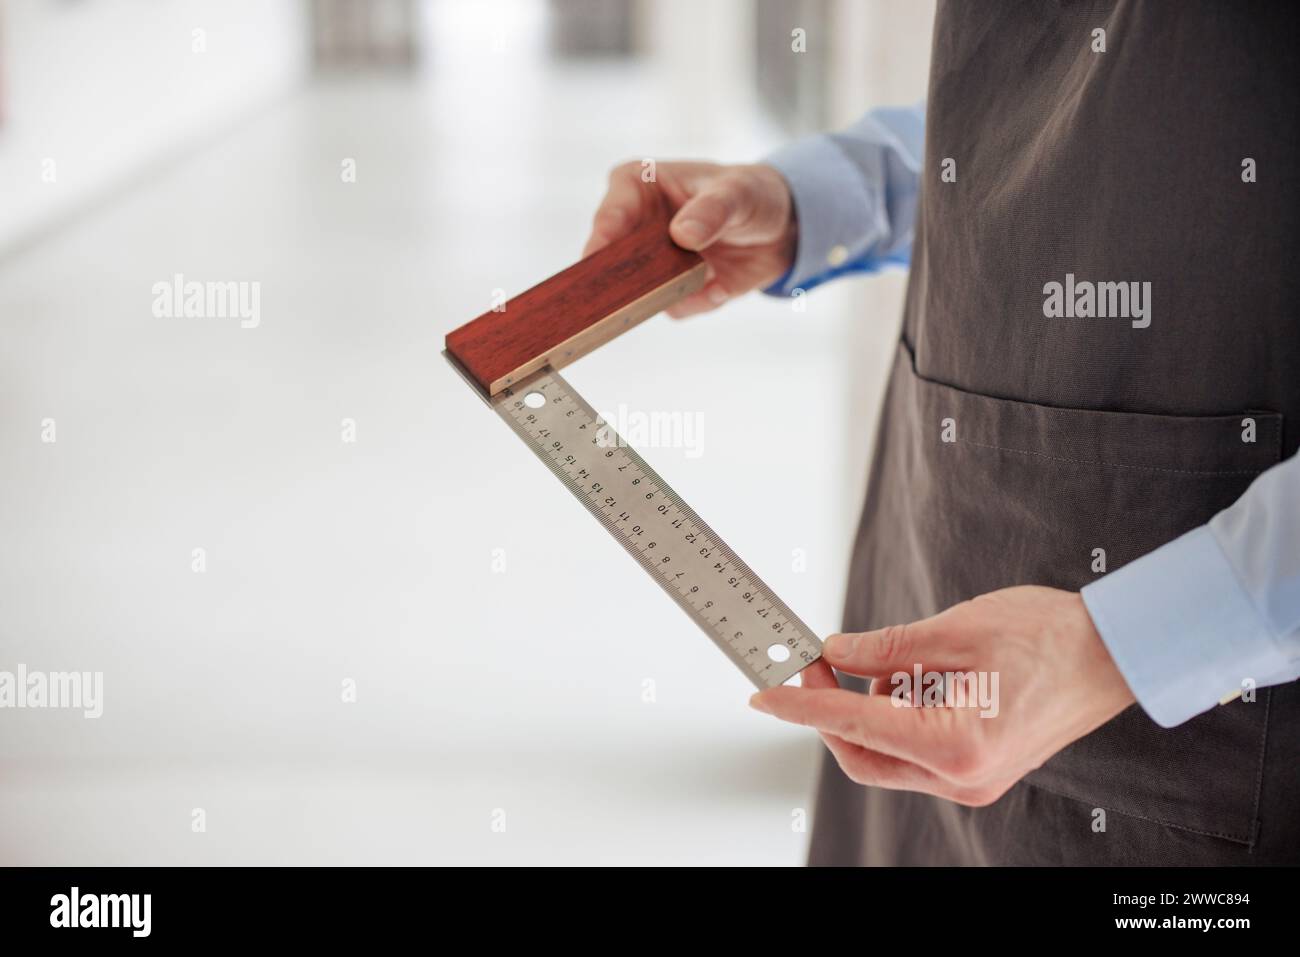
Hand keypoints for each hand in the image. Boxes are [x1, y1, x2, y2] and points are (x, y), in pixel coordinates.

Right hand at [582, 160, 796, 317]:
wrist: (781, 229)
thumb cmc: (750, 194)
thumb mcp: (738, 193)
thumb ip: (712, 210)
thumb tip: (681, 235)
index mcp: (638, 187)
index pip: (611, 213)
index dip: (603, 236)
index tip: (598, 257)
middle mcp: (636, 228)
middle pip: (612, 261)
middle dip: (623, 279)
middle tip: (633, 292)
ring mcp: (651, 264)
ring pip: (639, 292)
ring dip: (670, 293)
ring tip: (709, 276)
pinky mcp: (672, 292)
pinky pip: (675, 308)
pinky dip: (700, 301)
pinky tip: (722, 287)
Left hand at [750, 586, 1136, 805]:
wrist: (1117, 654)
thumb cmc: (1052, 638)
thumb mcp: (956, 630)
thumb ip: (886, 648)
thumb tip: (835, 653)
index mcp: (955, 745)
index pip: (854, 725)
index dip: (802, 705)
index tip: (765, 692)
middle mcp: (962, 777)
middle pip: (863, 755)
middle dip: (832, 710)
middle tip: (819, 661)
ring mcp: (972, 780)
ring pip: (887, 755)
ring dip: (871, 709)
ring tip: (892, 660)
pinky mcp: (979, 769)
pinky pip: (915, 750)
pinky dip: (900, 715)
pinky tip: (915, 677)